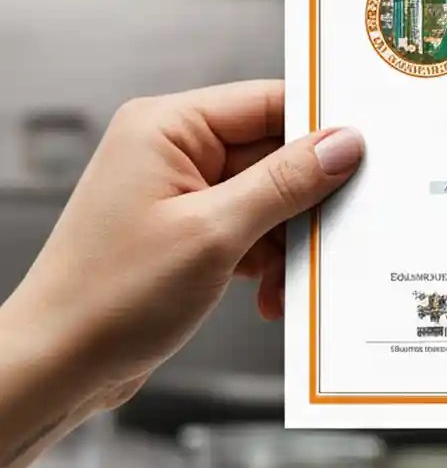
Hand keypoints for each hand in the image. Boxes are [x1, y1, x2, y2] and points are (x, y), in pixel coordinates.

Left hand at [2, 80, 362, 405]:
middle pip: (275, 154)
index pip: (269, 102)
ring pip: (270, 199)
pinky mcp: (188, 232)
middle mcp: (172, 150)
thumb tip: (343, 144)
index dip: (321, 129)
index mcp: (167, 127)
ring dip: (288, 242)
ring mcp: (180, 193)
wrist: (58, 365)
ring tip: (286, 282)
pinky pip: (252, 231)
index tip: (367, 157)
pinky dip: (269, 262)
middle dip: (305, 202)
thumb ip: (286, 182)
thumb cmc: (109, 298)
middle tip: (330, 235)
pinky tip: (268, 294)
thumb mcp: (215, 234)